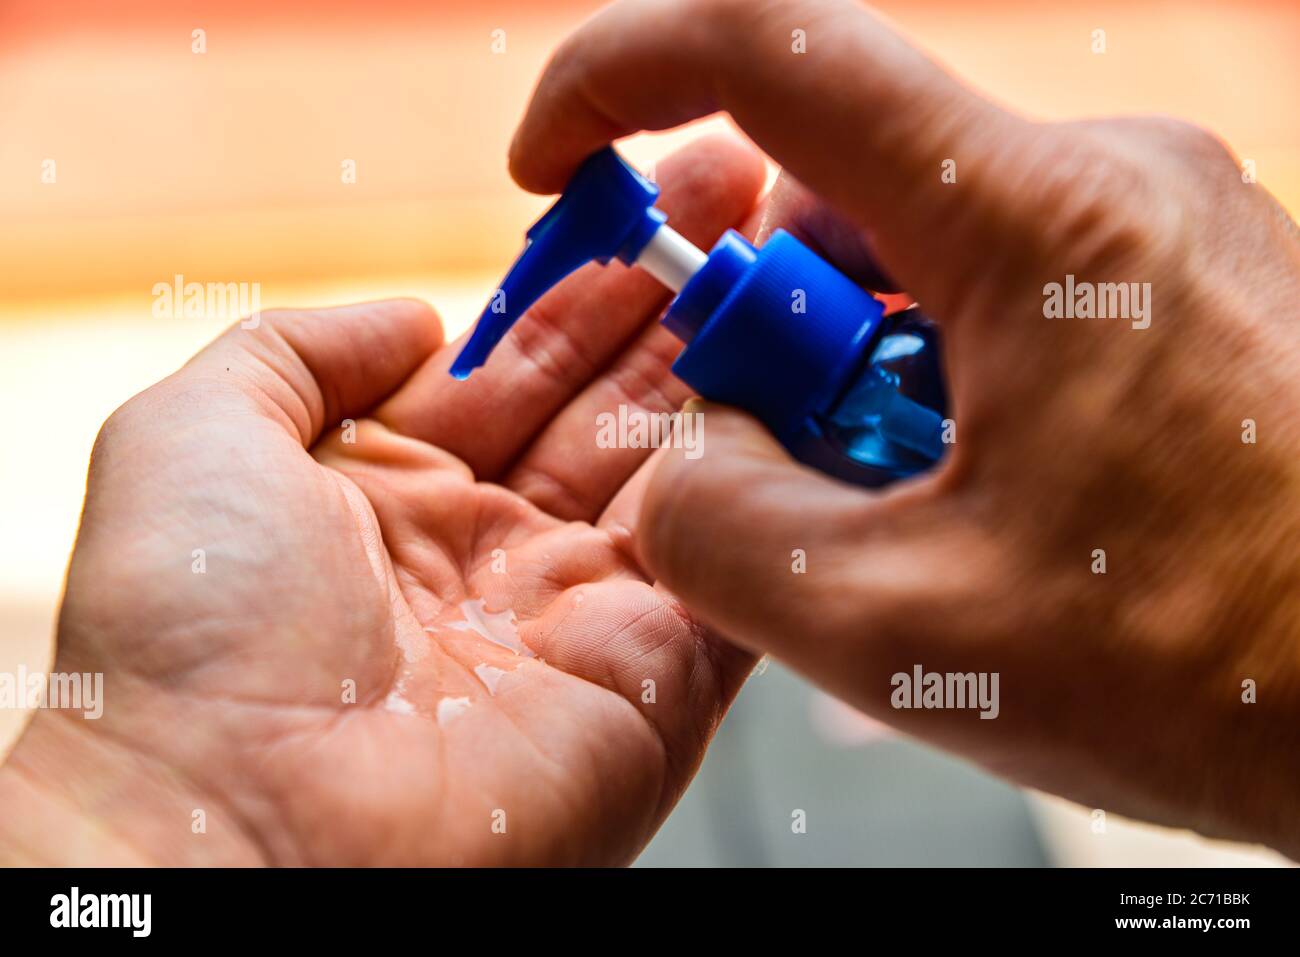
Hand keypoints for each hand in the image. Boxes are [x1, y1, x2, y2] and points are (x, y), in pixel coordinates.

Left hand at [0, 136, 763, 865]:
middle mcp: (496, 555)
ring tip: (786, 264)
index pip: (514, 367)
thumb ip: (295, 350)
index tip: (638, 208)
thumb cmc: (190, 635)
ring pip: (683, 471)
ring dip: (734, 370)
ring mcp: (581, 616)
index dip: (574, 290)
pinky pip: (738, 564)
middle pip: (609, 408)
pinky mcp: (657, 679)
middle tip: (740, 209)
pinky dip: (774, 481)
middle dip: (674, 306)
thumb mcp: (195, 438)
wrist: (244, 824)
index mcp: (397, 497)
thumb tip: (419, 315)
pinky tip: (806, 384)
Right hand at [509, 0, 1299, 855]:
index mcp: (1041, 223)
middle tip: (779, 471)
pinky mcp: (1173, 290)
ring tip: (913, 526)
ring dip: (855, 387)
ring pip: (912, 261)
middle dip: (765, 333)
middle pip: (838, 196)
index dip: (624, 77)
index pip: (780, 53)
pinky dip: (933, 395)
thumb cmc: (1226, 670)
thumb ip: (722, 532)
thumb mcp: (903, 630)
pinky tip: (978, 512)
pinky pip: (993, 300)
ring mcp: (1153, 233)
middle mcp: (1107, 187)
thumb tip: (683, 462)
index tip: (549, 162)